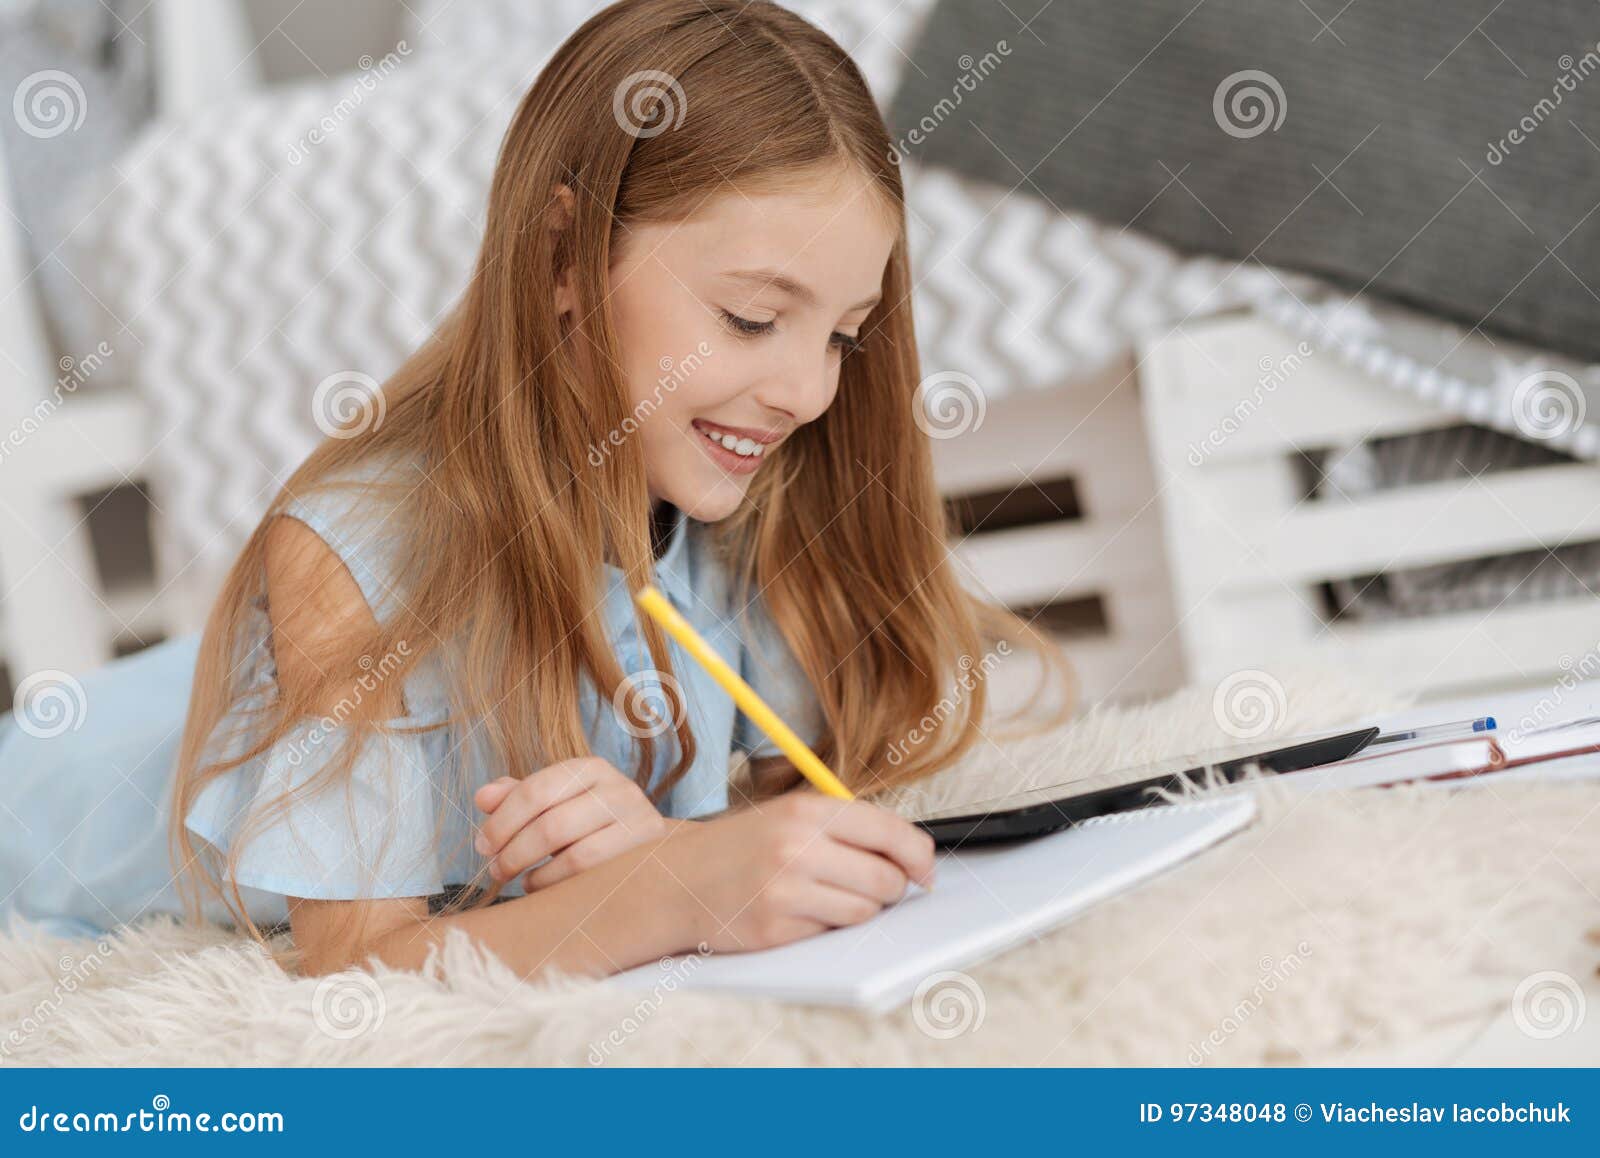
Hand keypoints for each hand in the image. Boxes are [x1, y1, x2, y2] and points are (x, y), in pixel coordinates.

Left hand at [474, 756, 668, 890]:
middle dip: (514, 852)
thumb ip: (519, 797)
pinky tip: (544, 886)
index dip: (502, 821)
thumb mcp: (557, 802)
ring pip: (576, 856)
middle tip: (495, 870)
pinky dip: (560, 886)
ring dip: (536, 875)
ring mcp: (639, 824)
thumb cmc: (592, 822)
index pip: (536, 790)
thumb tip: (482, 797)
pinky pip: (596, 880)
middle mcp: (620, 790)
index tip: (482, 846)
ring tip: (519, 880)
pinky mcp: (647, 858)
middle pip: (553, 825)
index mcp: (592, 768)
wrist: (653, 845)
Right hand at [657, 793, 935, 953]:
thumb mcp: (789, 817)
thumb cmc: (742, 848)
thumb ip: (846, 829)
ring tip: (829, 898)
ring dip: (859, 911)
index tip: (926, 871)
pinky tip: (798, 913)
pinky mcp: (776, 930)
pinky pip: (830, 935)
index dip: (919, 855)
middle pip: (885, 880)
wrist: (676, 880)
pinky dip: (825, 929)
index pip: (890, 832)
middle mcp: (798, 847)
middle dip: (890, 889)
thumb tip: (910, 860)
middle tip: (874, 888)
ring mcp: (786, 891)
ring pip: (864, 912)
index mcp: (808, 811)